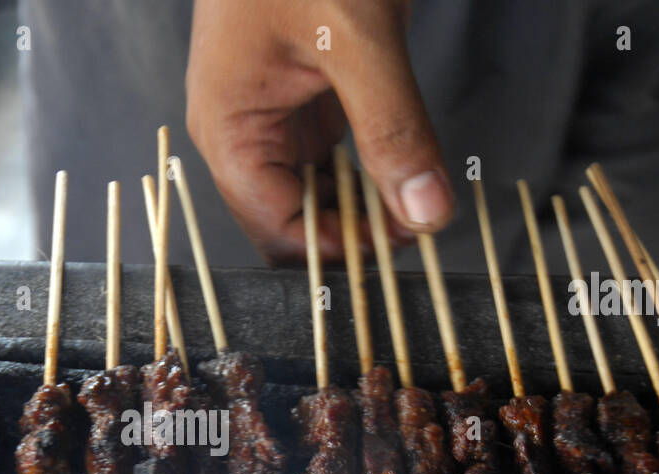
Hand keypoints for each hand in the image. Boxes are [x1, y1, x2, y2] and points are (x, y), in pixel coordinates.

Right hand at [186, 0, 451, 262]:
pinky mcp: (305, 97)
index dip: (339, 250)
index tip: (405, 245)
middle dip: (354, 234)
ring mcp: (273, 117)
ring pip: (317, 196)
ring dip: (366, 208)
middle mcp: (244, 134)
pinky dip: (369, 173)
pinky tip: (406, 173)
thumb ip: (394, 128)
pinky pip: (333, 160)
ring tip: (420, 205)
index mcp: (230, 129)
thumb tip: (427, 214)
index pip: (278, 229)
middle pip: (294, 222)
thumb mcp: (360, 39)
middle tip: (422, 226)